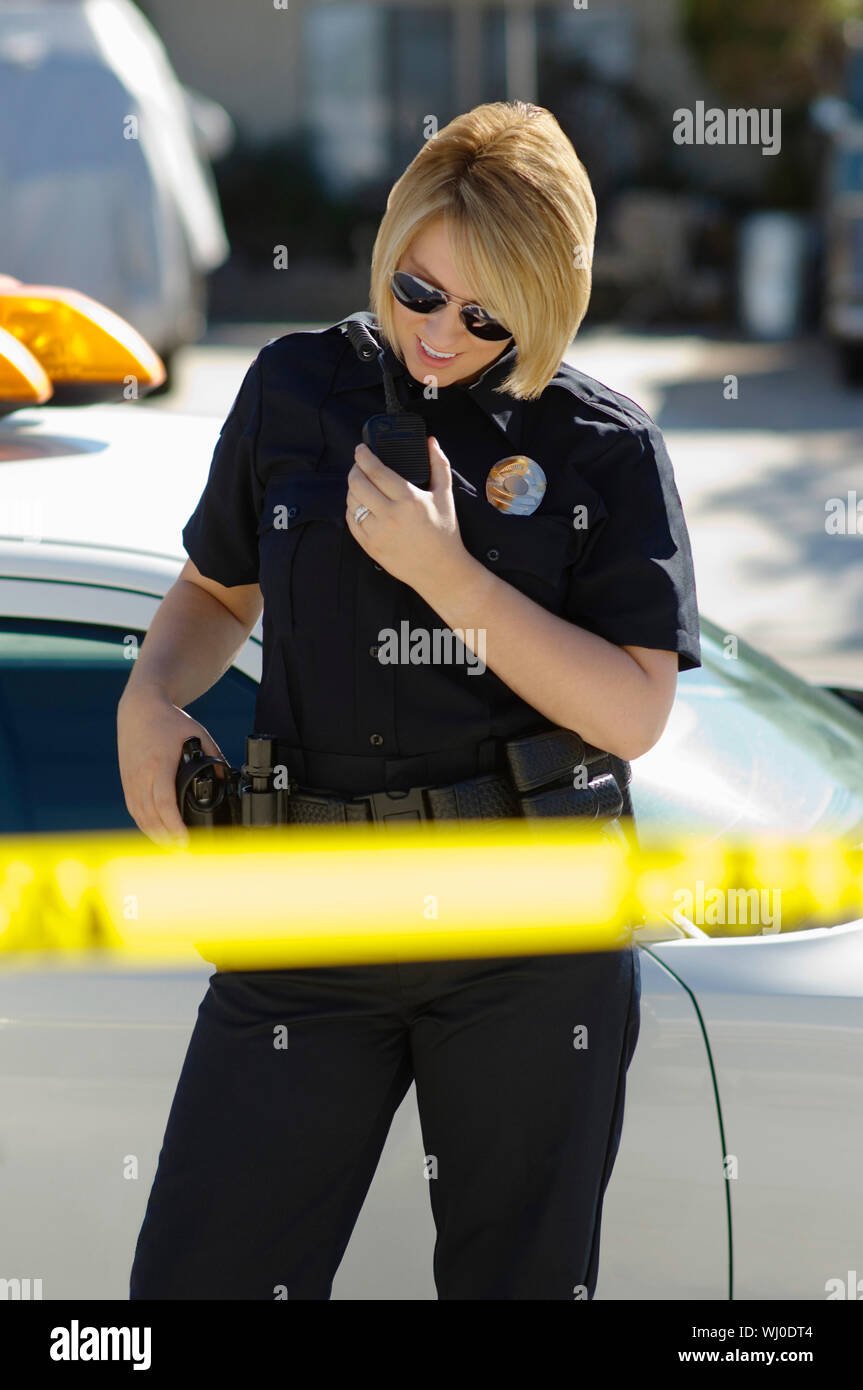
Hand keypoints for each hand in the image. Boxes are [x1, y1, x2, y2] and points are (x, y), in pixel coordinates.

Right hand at [117, 686, 226, 847]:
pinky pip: (134, 809)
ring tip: (173, 849)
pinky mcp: (126, 782)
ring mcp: (131, 779)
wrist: (139, 708)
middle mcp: (141, 774)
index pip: (164, 802)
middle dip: (166, 838)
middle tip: (185, 852)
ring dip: (155, 836)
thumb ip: (214, 756)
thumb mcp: (198, 733)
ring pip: (140, 816)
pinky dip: (145, 825)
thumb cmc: (169, 721)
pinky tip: (157, 834)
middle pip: (151, 815)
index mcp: (159, 764)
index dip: (174, 825)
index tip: (185, 840)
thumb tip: (225, 778)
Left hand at [345, 436, 467, 593]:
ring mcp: (378, 533)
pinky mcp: (370, 546)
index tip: (361, 450)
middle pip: (358, 484)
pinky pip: (351, 521)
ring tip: (360, 484)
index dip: (364, 456)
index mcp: (409, 500)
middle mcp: (390, 516)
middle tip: (358, 466)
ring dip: (352, 489)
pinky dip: (351, 509)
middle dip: (354, 470)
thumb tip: (431, 441)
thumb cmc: (444, 533)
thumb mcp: (445, 496)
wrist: (440, 570)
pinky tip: (360, 505)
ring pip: (352, 502)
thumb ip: (439, 465)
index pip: (376, 471)